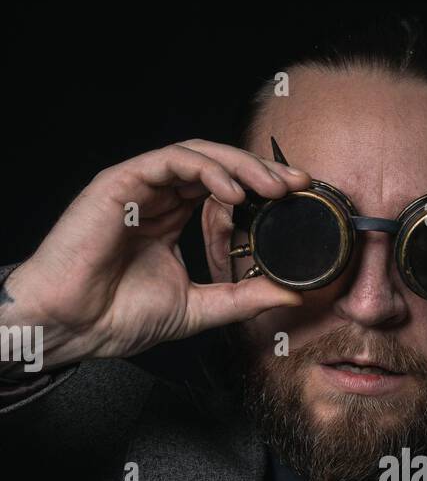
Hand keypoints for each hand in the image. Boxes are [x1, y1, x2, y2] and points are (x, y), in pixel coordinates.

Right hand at [0, 140, 311, 370]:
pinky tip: (233, 192)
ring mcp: (140, 187)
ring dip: (241, 166)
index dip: (263, 191)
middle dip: (262, 171)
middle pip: (218, 165)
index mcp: (173, 220)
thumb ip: (242, 298)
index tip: (299, 201)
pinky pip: (171, 161)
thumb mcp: (198, 309)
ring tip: (273, 188)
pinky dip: (207, 171)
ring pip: (199, 155)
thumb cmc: (117, 316)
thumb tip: (291, 294)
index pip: (225, 190)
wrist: (72, 325)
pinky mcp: (121, 182)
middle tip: (298, 185)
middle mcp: (159, 198)